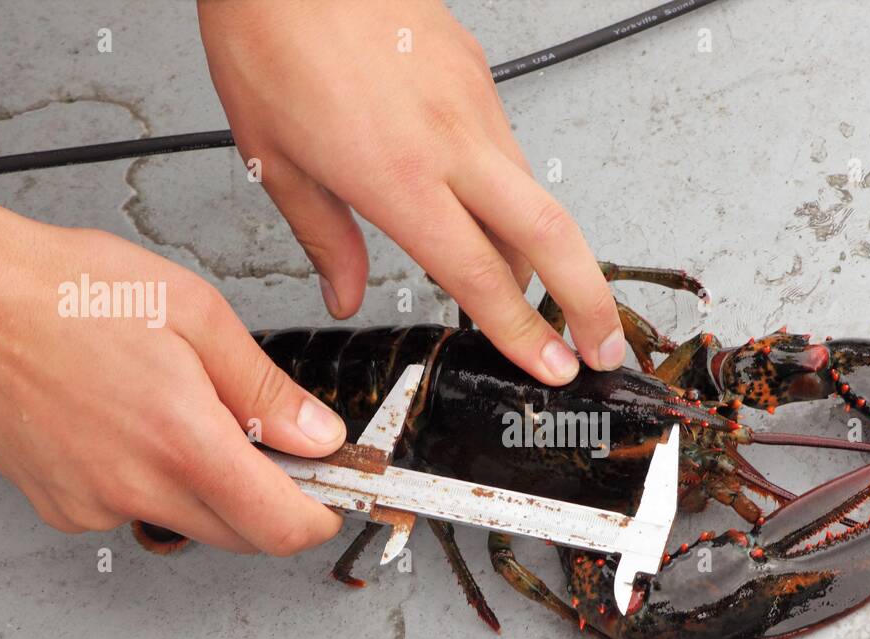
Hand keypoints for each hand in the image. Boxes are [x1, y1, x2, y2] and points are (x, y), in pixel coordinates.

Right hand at [0, 174, 344, 553]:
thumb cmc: (71, 292)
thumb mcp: (197, 317)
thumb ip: (266, 390)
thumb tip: (319, 436)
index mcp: (183, 439)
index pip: (279, 526)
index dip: (318, 520)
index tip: (331, 500)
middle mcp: (138, 485)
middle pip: (241, 537)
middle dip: (271, 504)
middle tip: (270, 450)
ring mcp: (94, 503)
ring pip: (188, 525)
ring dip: (208, 491)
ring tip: (180, 418)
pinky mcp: (61, 508)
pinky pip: (131, 513)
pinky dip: (150, 485)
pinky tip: (131, 431)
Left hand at [198, 0, 624, 384]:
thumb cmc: (268, 38)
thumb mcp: (273, 160)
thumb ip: (324, 239)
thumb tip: (344, 295)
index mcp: (397, 177)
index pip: (480, 276)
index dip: (523, 334)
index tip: (554, 368)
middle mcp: (451, 142)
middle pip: (550, 236)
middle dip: (587, 301)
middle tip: (601, 346)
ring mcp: (473, 103)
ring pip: (532, 194)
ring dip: (539, 252)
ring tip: (527, 289)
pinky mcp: (477, 71)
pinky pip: (509, 150)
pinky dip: (509, 195)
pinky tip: (484, 208)